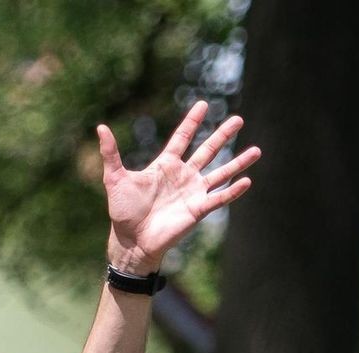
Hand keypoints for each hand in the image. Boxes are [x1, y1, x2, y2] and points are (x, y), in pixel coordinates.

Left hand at [96, 101, 260, 273]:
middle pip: (207, 150)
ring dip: (238, 162)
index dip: (192, 122)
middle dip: (223, 135)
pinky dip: (233, 190)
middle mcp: (183, 176)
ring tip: (257, 150)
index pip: (182, 138)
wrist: (131, 240)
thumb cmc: (122, 211)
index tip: (203, 105)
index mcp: (165, 165)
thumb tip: (100, 128)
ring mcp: (192, 192)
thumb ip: (111, 153)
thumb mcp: (114, 179)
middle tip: (239, 119)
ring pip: (220, 172)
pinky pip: (220, 198)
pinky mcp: (198, 210)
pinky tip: (247, 181)